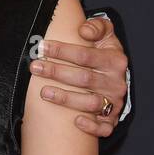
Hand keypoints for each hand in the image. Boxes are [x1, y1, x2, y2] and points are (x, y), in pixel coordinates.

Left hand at [30, 16, 127, 137]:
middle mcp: (115, 82)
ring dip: (66, 98)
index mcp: (114, 60)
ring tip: (43, 92)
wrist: (117, 76)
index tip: (43, 47)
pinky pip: (104, 127)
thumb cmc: (105, 54)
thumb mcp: (106, 36)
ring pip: (90, 102)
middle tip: (35, 67)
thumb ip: (97, 27)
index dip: (63, 51)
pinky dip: (91, 126)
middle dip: (57, 72)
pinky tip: (75, 121)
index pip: (86, 55)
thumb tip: (84, 30)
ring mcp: (114, 102)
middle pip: (84, 78)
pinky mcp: (111, 119)